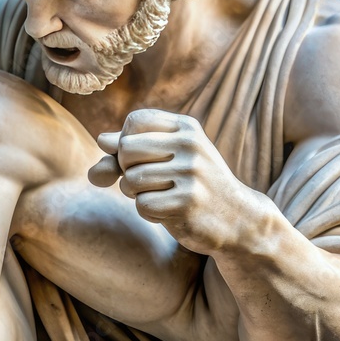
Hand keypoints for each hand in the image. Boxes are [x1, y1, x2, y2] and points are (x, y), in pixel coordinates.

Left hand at [91, 108, 267, 254]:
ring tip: (162, 195)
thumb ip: (132, 148)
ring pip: (131, 180)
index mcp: (186, 127)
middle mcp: (191, 145)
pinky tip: (170, 211)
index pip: (133, 122)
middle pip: (125, 150)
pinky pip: (142, 205)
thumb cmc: (194, 184)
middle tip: (150, 180)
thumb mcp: (169, 157)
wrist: (238, 219)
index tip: (144, 157)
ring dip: (137, 194)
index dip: (127, 142)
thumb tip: (101, 141)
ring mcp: (192, 174)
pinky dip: (149, 212)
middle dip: (128, 170)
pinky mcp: (188, 203)